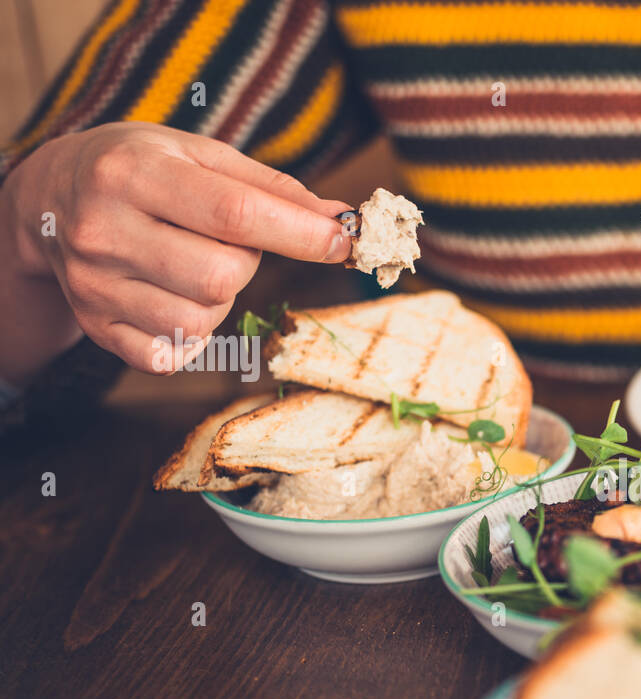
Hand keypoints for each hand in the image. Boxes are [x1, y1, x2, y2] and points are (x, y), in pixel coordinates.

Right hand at [1, 122, 352, 377]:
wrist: (51, 198)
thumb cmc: (143, 170)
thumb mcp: (200, 156)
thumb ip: (273, 189)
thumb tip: (342, 223)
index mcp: (134, 174)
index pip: (234, 214)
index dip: (300, 235)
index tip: (344, 242)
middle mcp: (104, 230)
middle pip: (221, 277)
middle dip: (243, 263)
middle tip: (222, 241)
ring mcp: (95, 285)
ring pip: (200, 321)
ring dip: (218, 299)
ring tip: (191, 263)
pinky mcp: (95, 327)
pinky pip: (171, 355)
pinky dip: (189, 336)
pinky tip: (172, 297)